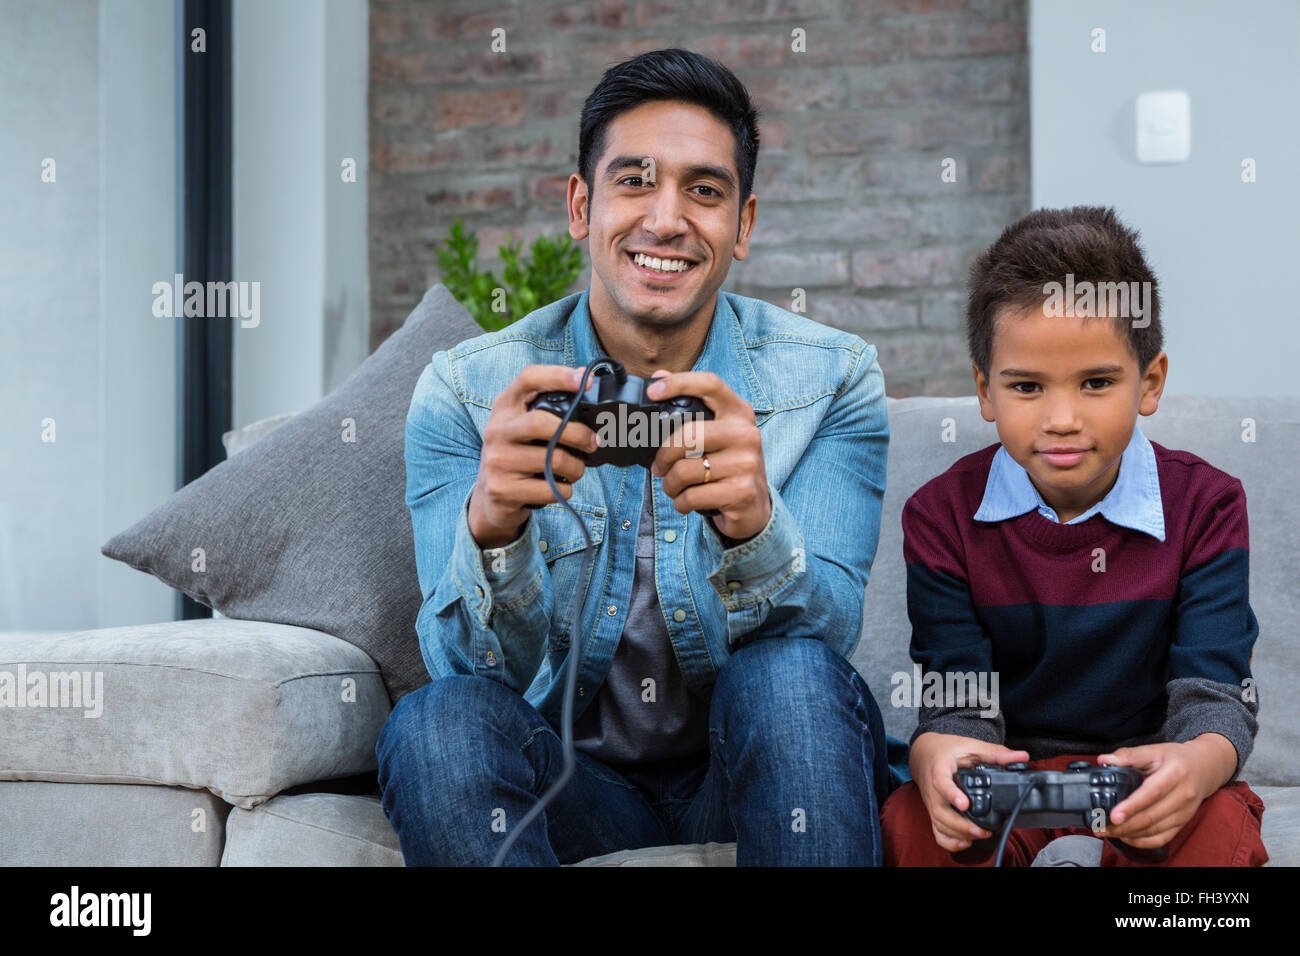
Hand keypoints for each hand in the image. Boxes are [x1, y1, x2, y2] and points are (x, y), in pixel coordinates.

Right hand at [468, 364, 599, 548]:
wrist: (490, 497)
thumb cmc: (517, 455)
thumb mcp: (522, 426)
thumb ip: (548, 407)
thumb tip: (585, 379)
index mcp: (505, 407)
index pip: (528, 379)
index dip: (558, 375)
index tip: (585, 379)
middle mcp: (496, 430)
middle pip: (541, 423)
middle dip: (578, 434)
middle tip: (593, 443)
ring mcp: (497, 461)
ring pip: (554, 460)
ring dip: (576, 468)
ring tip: (575, 470)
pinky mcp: (502, 489)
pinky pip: (550, 489)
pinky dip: (565, 489)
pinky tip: (559, 486)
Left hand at [645, 370, 769, 542]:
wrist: (755, 508)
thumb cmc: (728, 466)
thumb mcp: (718, 434)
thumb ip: (692, 408)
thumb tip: (659, 377)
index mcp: (738, 413)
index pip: (710, 385)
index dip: (679, 383)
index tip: (653, 391)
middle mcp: (746, 434)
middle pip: (688, 435)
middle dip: (664, 456)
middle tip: (659, 467)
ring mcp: (746, 463)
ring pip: (685, 471)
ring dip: (670, 485)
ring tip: (674, 487)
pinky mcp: (741, 491)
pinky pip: (692, 496)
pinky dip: (681, 503)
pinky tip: (687, 501)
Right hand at [909, 732, 1029, 852]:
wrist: (925, 753)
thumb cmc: (948, 749)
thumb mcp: (971, 745)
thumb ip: (996, 753)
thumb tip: (1022, 757)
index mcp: (940, 767)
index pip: (941, 782)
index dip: (952, 794)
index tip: (965, 804)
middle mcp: (933, 788)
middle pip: (940, 811)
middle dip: (961, 825)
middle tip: (983, 830)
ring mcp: (932, 802)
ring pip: (939, 824)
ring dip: (959, 834)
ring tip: (981, 834)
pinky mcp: (934, 812)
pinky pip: (937, 831)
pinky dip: (949, 841)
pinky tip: (966, 842)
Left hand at [1098, 735, 1235, 848]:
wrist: (1205, 768)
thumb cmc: (1177, 758)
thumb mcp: (1154, 750)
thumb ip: (1128, 755)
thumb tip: (1104, 759)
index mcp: (1175, 774)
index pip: (1151, 794)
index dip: (1131, 806)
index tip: (1114, 816)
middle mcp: (1183, 795)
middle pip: (1151, 817)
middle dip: (1124, 826)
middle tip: (1101, 827)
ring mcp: (1185, 812)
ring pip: (1155, 830)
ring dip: (1130, 834)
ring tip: (1108, 832)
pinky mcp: (1183, 822)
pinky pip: (1163, 838)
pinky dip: (1144, 842)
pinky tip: (1127, 838)